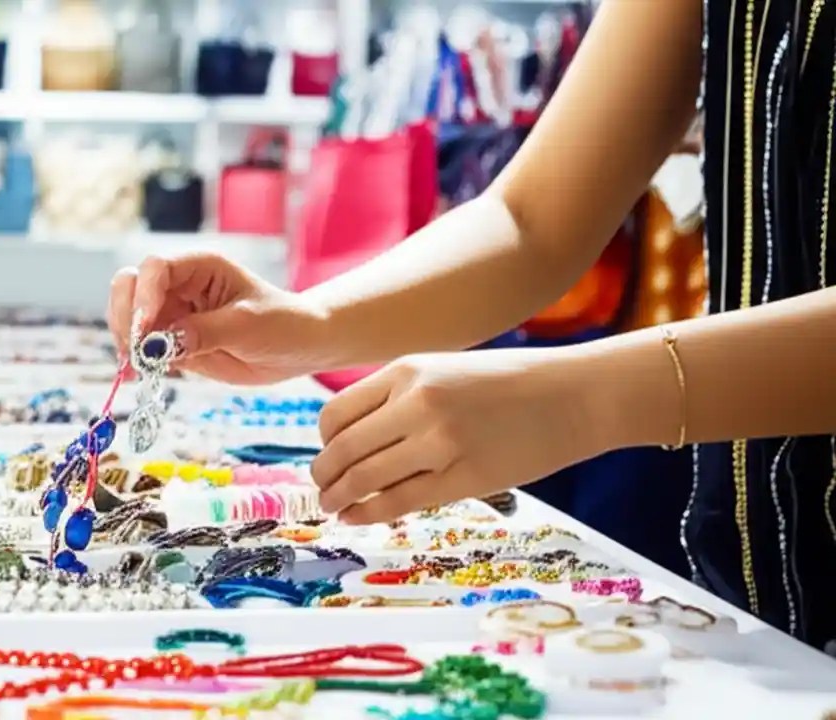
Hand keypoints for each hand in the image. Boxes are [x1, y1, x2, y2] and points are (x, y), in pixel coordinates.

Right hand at [107, 253, 327, 384]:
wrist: (298, 348)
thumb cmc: (280, 323)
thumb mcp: (245, 325)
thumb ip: (200, 332)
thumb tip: (156, 345)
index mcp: (199, 267)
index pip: (155, 268)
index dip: (143, 294)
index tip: (145, 327)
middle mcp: (180, 286)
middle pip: (129, 287)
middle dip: (126, 316)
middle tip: (135, 349)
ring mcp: (173, 314)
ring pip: (129, 319)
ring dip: (126, 341)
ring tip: (138, 367)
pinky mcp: (173, 343)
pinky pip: (143, 348)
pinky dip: (134, 361)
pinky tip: (135, 376)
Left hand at [310, 348, 601, 522]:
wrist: (575, 395)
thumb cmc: (510, 384)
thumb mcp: (445, 370)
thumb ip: (400, 396)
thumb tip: (353, 436)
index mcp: (408, 371)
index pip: (336, 415)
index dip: (324, 442)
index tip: (328, 455)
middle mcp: (417, 403)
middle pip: (342, 450)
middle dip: (324, 477)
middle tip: (321, 490)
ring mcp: (439, 442)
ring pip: (364, 479)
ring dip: (339, 499)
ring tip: (333, 508)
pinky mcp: (464, 478)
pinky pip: (399, 502)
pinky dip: (368, 513)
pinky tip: (357, 518)